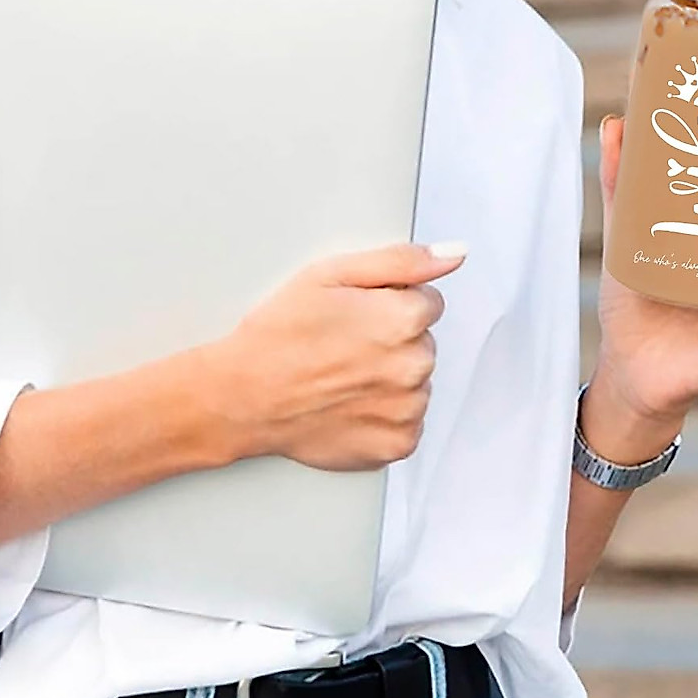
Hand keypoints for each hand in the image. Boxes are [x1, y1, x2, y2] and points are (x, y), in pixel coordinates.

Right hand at [213, 241, 466, 470]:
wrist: (242, 397)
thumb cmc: (279, 335)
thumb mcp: (332, 275)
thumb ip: (402, 261)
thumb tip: (454, 253)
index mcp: (404, 319)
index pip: (428, 302)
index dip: (389, 303)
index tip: (355, 315)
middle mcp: (414, 366)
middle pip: (423, 342)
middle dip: (391, 340)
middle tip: (342, 346)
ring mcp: (408, 409)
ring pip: (416, 382)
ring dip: (389, 378)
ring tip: (341, 376)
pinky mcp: (397, 444)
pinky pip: (408, 421)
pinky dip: (384, 414)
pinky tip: (349, 404)